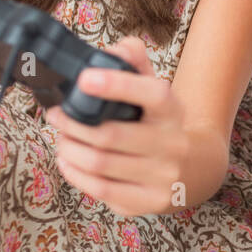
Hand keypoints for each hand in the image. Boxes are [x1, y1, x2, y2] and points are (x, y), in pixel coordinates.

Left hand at [45, 37, 186, 215]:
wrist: (194, 171)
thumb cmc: (160, 125)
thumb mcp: (156, 92)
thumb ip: (135, 63)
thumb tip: (115, 49)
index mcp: (173, 111)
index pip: (152, 95)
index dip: (117, 85)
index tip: (84, 78)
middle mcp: (172, 145)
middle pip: (111, 136)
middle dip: (73, 124)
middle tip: (56, 115)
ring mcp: (162, 177)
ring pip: (100, 164)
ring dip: (69, 149)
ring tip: (61, 139)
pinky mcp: (148, 202)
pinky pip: (101, 189)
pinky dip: (75, 174)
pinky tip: (68, 161)